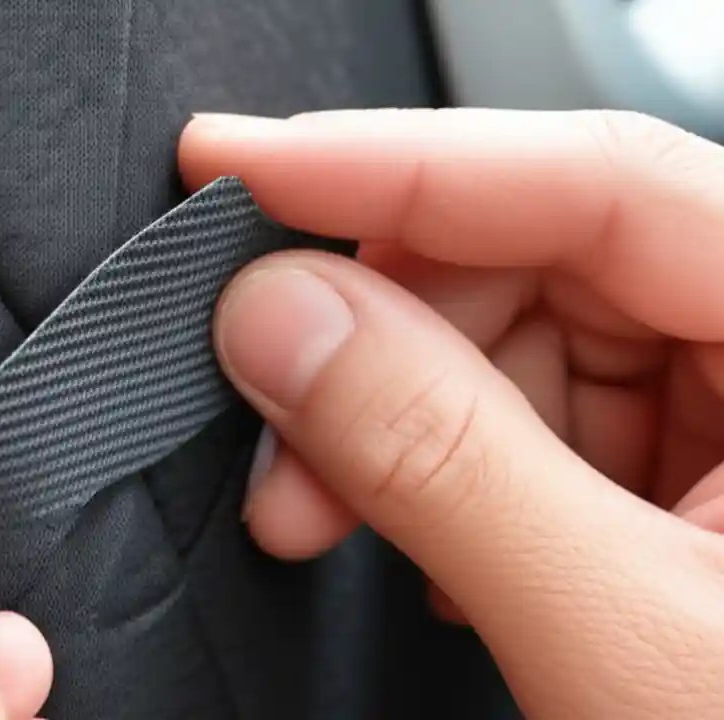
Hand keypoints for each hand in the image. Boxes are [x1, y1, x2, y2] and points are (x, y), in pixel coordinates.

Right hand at [182, 109, 723, 717]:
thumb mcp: (623, 640)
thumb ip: (443, 461)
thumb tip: (281, 318)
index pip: (598, 180)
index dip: (397, 161)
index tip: (241, 166)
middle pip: (535, 255)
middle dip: (371, 331)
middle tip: (268, 410)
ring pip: (508, 336)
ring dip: (382, 414)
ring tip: (321, 509)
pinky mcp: (675, 480)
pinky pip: (520, 415)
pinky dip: (433, 467)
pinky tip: (421, 537)